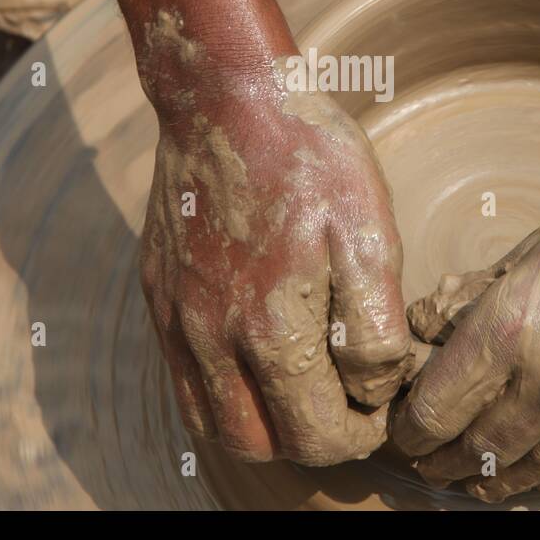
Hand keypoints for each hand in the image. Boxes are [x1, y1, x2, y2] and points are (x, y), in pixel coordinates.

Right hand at [138, 12, 411, 465]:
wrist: (223, 94)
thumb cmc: (307, 155)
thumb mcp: (368, 229)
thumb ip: (374, 325)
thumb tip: (374, 386)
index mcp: (272, 329)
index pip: (317, 439)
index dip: (360, 436)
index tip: (379, 406)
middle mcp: (213, 338)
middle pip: (260, 445)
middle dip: (310, 440)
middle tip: (344, 403)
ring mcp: (177, 320)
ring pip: (212, 424)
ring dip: (261, 425)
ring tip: (301, 388)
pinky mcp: (160, 297)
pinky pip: (183, 380)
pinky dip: (221, 393)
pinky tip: (255, 357)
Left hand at [392, 148, 539, 501]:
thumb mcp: (537, 248)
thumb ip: (476, 295)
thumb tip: (424, 326)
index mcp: (512, 328)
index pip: (438, 405)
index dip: (413, 429)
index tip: (405, 434)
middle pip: (481, 448)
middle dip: (448, 462)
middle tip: (431, 465)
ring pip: (537, 469)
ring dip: (500, 478)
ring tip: (480, 478)